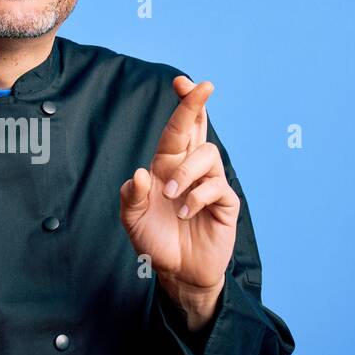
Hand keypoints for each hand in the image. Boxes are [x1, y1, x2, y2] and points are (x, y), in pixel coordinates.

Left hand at [119, 75, 238, 329]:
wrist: (177, 272)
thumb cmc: (155, 240)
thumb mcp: (132, 220)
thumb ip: (130, 196)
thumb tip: (139, 173)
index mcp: (167, 166)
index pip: (177, 130)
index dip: (182, 105)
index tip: (182, 82)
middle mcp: (190, 170)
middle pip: (198, 129)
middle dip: (198, 105)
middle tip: (201, 87)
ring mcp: (209, 184)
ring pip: (207, 155)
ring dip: (186, 173)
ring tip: (172, 198)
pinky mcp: (224, 203)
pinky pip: (216, 186)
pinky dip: (197, 198)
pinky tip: (187, 214)